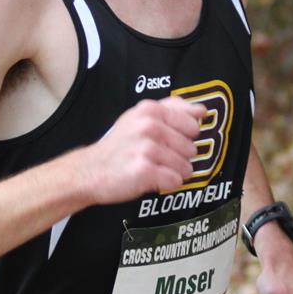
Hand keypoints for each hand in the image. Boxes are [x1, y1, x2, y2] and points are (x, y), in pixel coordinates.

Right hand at [81, 96, 206, 204]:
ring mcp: (147, 148)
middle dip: (179, 157)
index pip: (192, 124)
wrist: (91, 170)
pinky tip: (152, 179)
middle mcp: (149, 126)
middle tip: (156, 158)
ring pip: (186, 166)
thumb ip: (172, 109)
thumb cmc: (120, 146)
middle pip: (191, 148)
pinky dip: (167, 184)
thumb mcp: (141, 117)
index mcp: (151, 109)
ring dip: (173, 172)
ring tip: (154, 168)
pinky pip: (175, 180)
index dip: (184, 137)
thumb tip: (201, 110)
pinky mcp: (145, 170)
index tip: (168, 141)